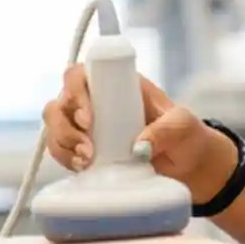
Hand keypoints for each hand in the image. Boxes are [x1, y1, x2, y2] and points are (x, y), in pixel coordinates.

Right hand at [42, 65, 216, 182]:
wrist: (189, 167)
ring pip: (54, 128)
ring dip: (63, 144)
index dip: (75, 91)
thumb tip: (138, 146)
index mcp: (117, 85)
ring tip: (86, 161)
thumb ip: (166, 131)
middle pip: (60, 102)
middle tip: (88, 147)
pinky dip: (65, 159)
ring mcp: (88, 128)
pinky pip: (61, 151)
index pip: (81, 74)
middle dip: (65, 126)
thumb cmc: (187, 136)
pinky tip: (82, 168)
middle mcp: (96, 102)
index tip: (88, 117)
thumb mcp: (183, 126)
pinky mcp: (86, 151)